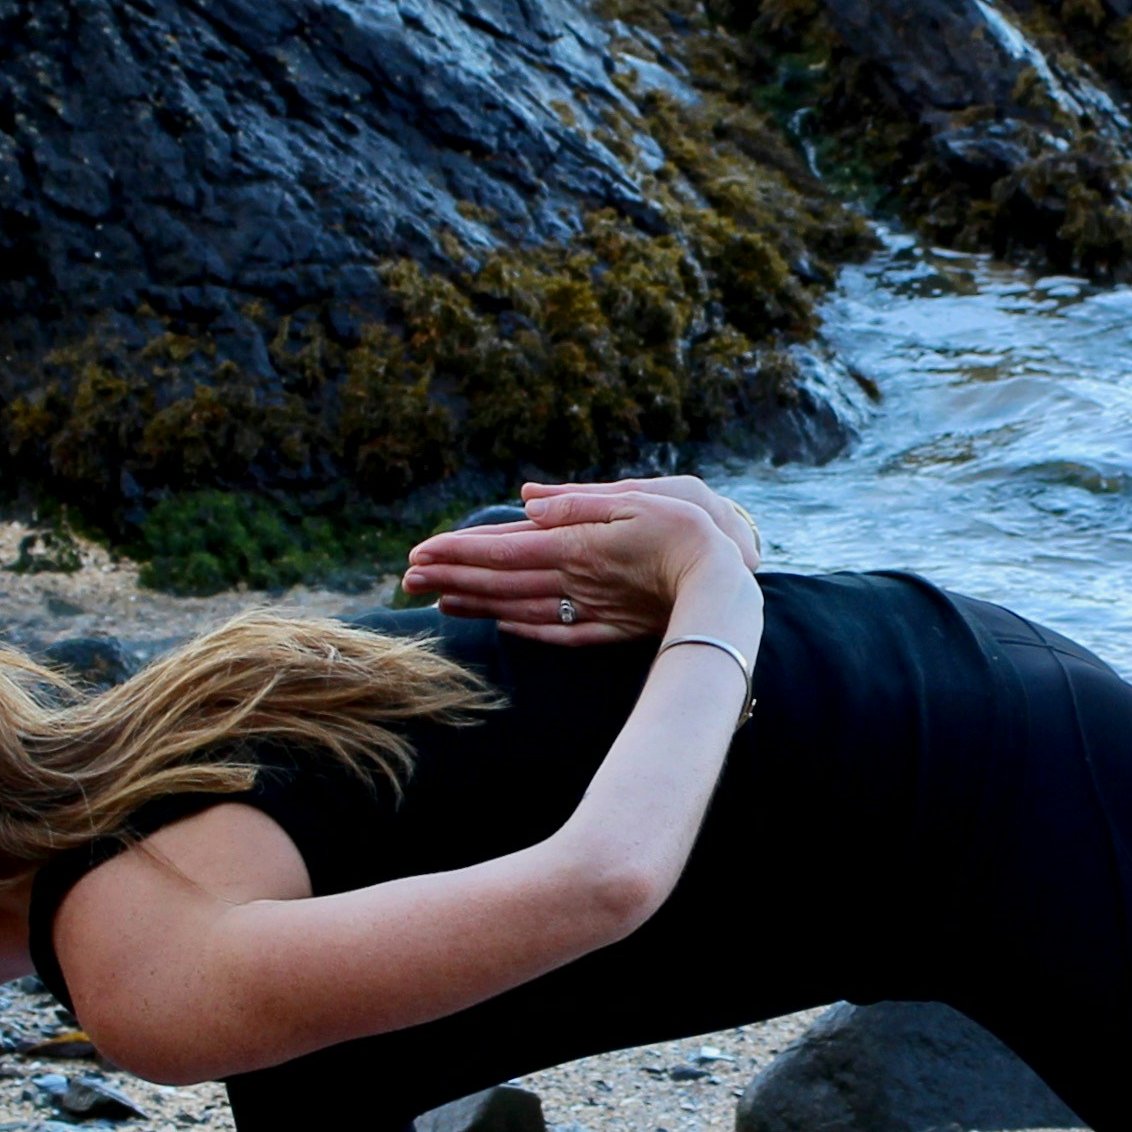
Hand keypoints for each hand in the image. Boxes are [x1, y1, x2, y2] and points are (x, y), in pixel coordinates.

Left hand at [400, 479, 755, 645]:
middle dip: (450, 578)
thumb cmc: (685, 531)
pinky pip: (555, 632)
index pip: (502, 548)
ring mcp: (589, 609)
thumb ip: (578, 502)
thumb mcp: (635, 499)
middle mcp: (574, 580)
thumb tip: (527, 504)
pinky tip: (499, 626)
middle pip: (500, 581)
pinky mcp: (608, 630)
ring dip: (474, 603)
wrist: (724, 586)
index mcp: (575, 545)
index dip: (457, 552)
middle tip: (407, 578)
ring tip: (436, 600)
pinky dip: (520, 629)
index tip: (418, 553)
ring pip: (518, 607)